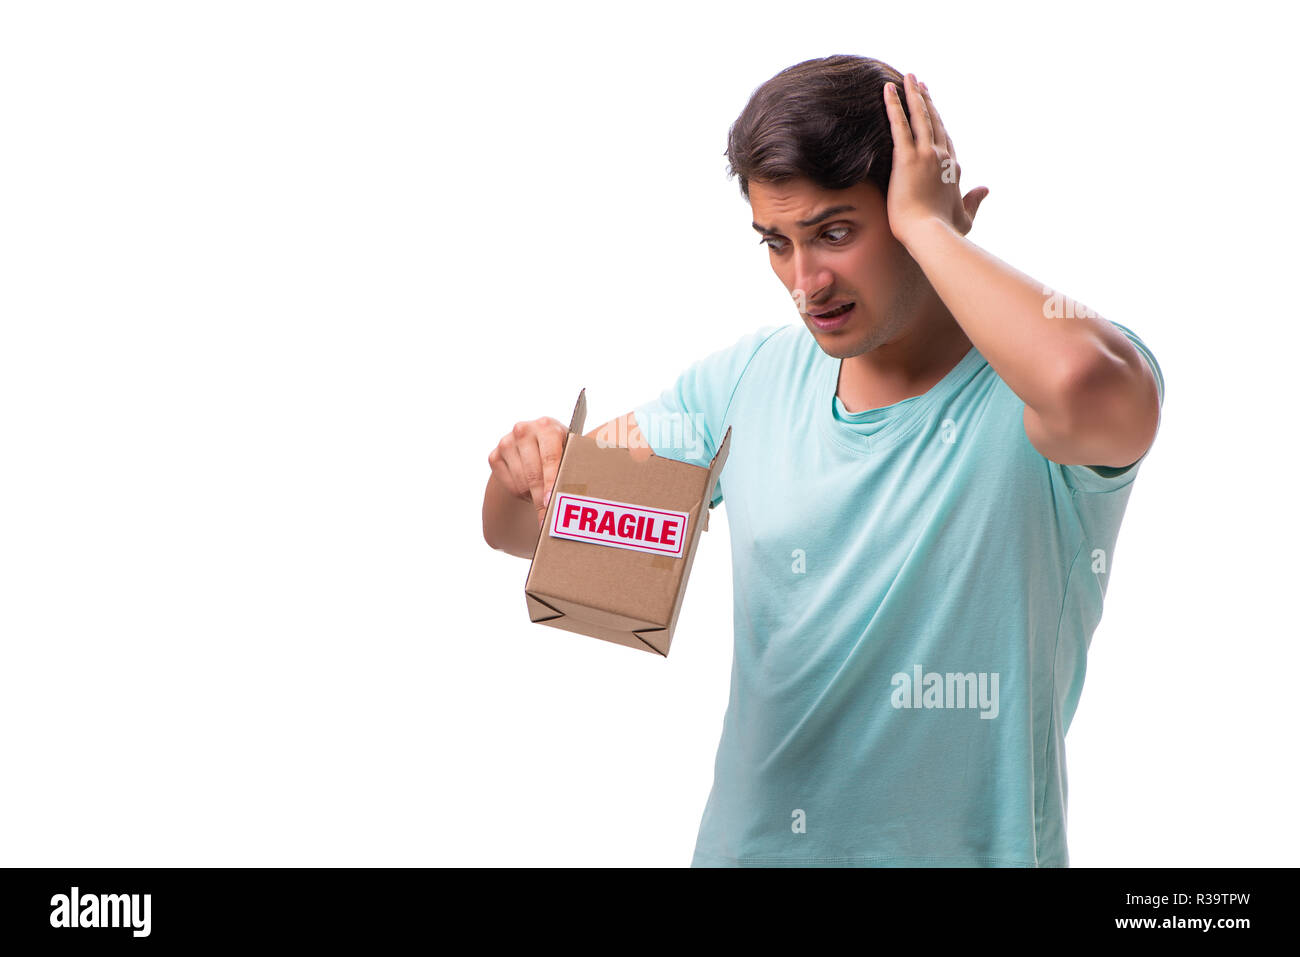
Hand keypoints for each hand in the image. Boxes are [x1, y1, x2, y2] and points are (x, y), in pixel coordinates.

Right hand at [488, 417, 569, 527]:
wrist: (536, 443)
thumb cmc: (561, 449)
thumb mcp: (572, 450)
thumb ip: (578, 465)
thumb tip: (583, 489)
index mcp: (547, 426)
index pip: (550, 458)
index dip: (551, 483)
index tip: (551, 502)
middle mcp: (523, 430)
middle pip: (533, 475)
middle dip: (542, 500)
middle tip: (548, 518)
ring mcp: (506, 443)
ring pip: (521, 483)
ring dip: (533, 496)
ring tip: (545, 496)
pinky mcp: (494, 456)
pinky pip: (509, 486)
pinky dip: (521, 493)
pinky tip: (530, 488)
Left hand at [882, 74, 988, 247]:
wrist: (931, 235)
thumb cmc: (945, 232)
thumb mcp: (965, 217)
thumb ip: (974, 202)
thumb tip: (986, 189)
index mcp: (953, 170)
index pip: (946, 141)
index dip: (940, 124)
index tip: (934, 110)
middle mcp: (942, 157)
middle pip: (934, 122)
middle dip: (926, 101)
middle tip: (919, 84)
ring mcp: (926, 155)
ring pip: (920, 117)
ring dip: (913, 95)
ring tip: (907, 78)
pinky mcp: (907, 158)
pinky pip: (900, 124)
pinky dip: (894, 105)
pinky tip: (889, 90)